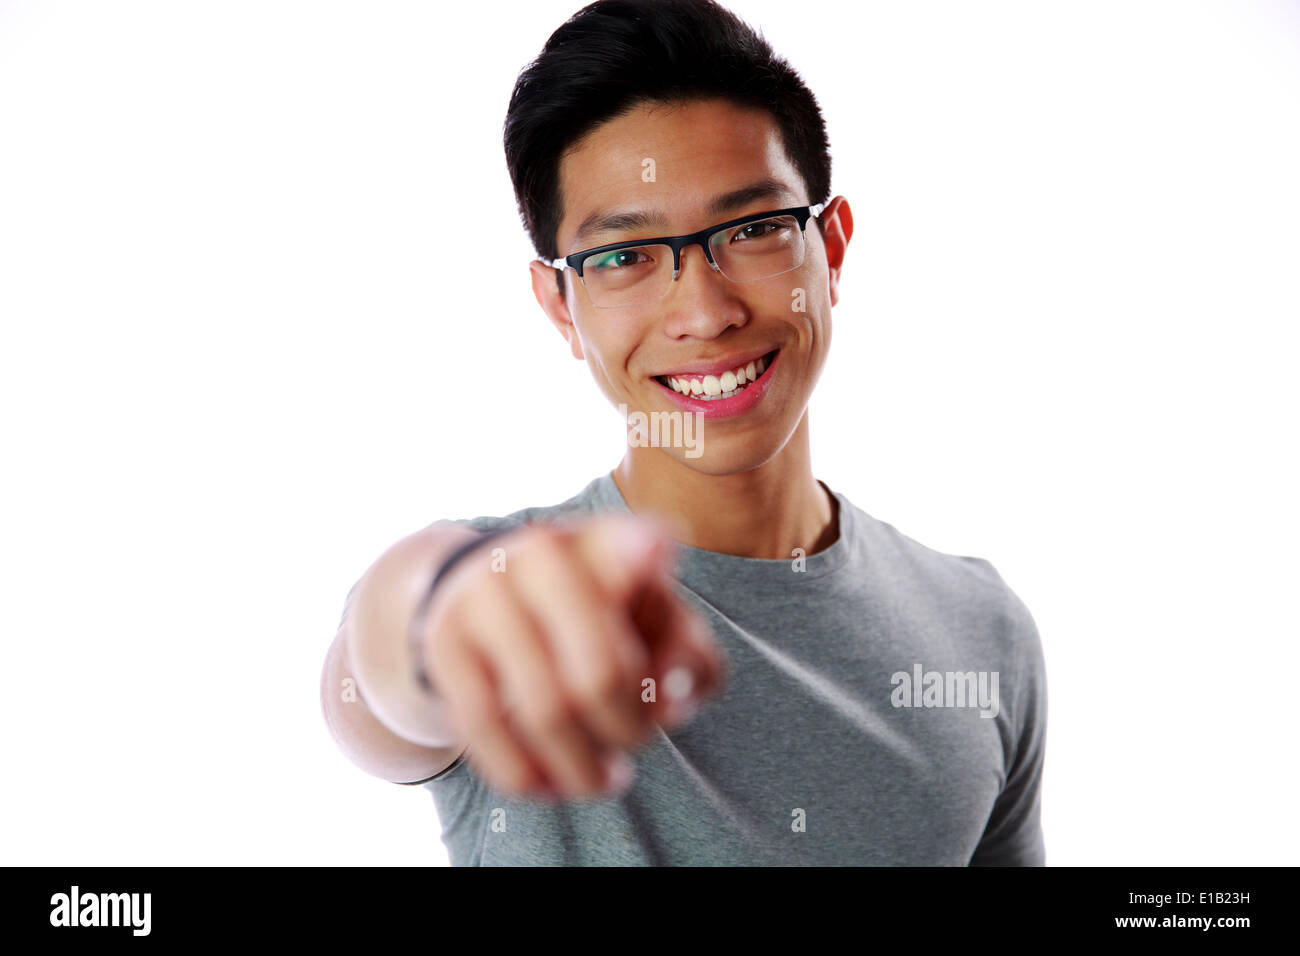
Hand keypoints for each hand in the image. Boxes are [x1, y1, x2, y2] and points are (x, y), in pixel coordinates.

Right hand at [416, 513, 725, 800]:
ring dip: (583, 768)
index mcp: (609, 540)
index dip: (661, 590)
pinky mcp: (443, 641)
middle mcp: (543, 552)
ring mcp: (486, 594)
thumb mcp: (655, 618)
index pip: (646, 548)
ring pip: (544, 713)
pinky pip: (484, 729)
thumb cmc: (596, 615)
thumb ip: (688, 655)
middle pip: (601, 675)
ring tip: (606, 780)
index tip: (666, 603)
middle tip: (636, 743)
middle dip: (630, 731)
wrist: (485, 590)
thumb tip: (673, 703)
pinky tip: (553, 787)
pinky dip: (526, 776)